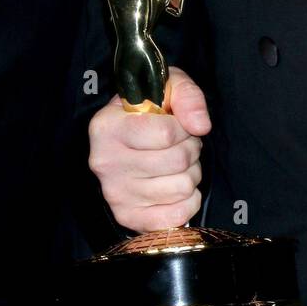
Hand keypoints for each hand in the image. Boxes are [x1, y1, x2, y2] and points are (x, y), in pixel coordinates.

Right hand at [88, 66, 210, 232]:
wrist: (128, 139)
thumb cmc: (149, 112)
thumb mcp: (167, 88)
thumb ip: (187, 96)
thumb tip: (201, 126)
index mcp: (107, 127)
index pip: (165, 133)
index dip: (183, 128)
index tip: (177, 125)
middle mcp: (105, 162)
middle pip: (177, 161)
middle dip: (191, 150)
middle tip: (181, 145)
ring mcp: (115, 194)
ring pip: (182, 187)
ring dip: (191, 174)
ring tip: (177, 165)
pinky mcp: (128, 217)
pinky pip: (177, 216)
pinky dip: (189, 201)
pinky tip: (176, 187)